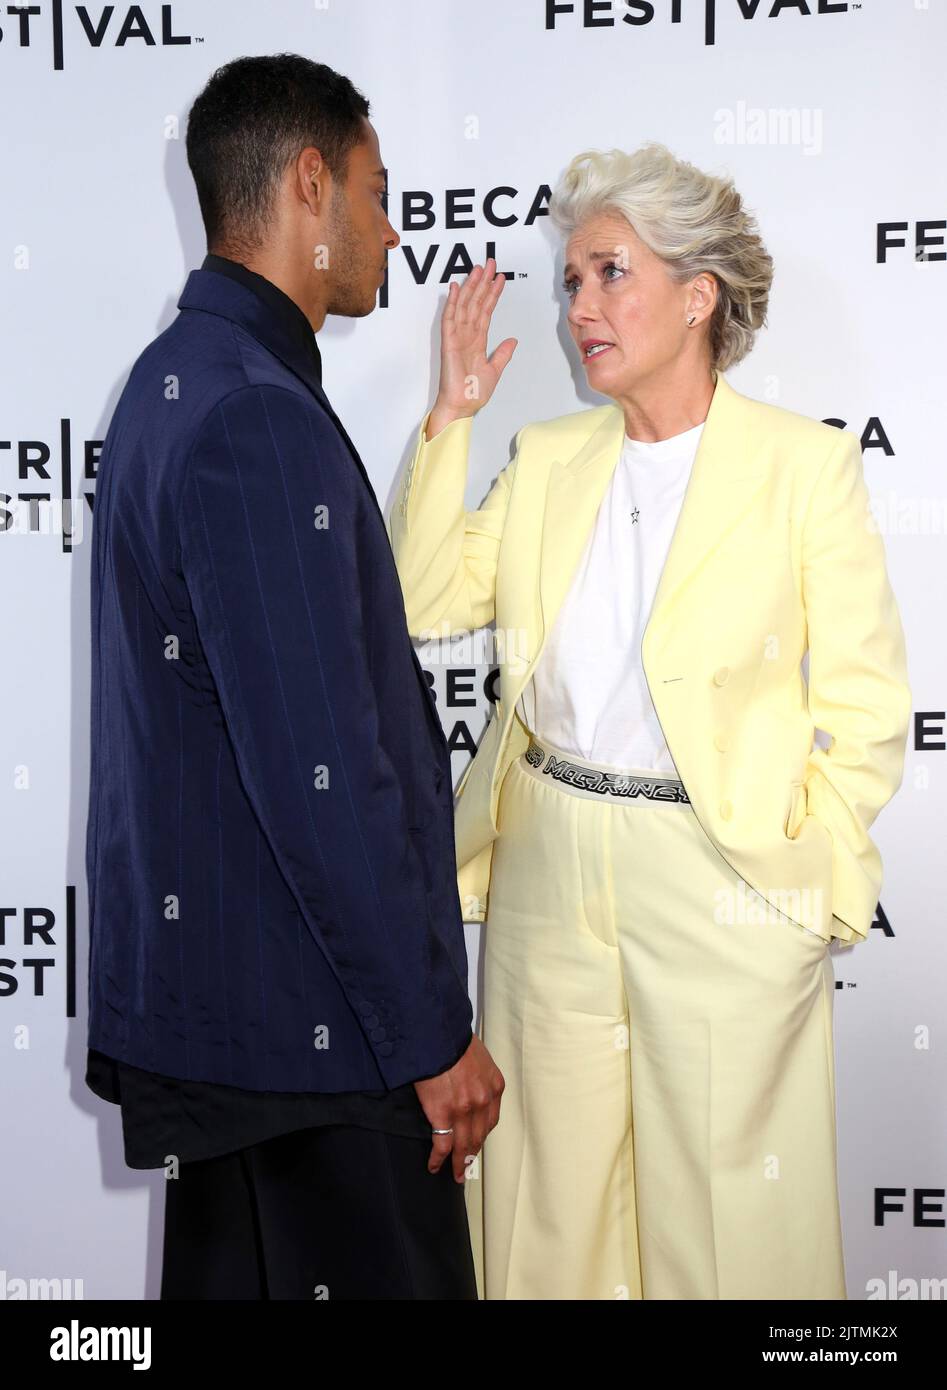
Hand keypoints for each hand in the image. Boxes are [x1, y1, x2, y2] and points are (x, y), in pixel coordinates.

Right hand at [413, 1034, 504, 1182]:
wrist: (439, 1035)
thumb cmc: (454, 1040)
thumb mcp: (479, 1057)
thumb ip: (478, 1076)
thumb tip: (470, 1084)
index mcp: (494, 1087)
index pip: (491, 1120)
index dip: (482, 1135)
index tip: (476, 1142)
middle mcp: (483, 1102)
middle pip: (479, 1136)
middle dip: (472, 1154)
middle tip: (468, 1169)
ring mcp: (464, 1111)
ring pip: (463, 1145)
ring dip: (459, 1163)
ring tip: (456, 1175)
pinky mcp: (443, 1115)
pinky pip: (442, 1145)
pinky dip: (438, 1159)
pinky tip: (434, 1166)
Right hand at [427, 258, 516, 437]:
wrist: (462, 407)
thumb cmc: (473, 393)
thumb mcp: (495, 371)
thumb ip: (502, 354)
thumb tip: (513, 340)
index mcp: (478, 342)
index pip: (486, 312)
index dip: (493, 294)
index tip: (500, 279)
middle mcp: (467, 336)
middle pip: (476, 303)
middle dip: (483, 283)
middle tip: (490, 263)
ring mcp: (457, 338)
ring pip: (465, 306)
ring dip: (471, 287)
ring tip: (478, 268)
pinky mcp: (449, 343)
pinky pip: (450, 319)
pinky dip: (453, 303)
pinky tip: (457, 287)